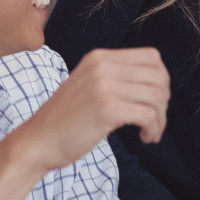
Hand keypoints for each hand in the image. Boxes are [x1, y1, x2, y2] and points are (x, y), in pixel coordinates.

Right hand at [11, 47, 168, 173]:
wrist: (36, 142)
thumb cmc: (66, 120)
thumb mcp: (89, 85)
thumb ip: (117, 77)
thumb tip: (159, 83)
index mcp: (99, 57)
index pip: (152, 57)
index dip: (162, 80)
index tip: (155, 102)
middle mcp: (102, 66)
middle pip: (158, 76)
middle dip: (164, 101)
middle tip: (155, 120)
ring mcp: (103, 86)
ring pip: (156, 96)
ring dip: (160, 119)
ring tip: (150, 132)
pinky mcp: (106, 109)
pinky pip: (148, 114)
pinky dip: (153, 128)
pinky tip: (144, 137)